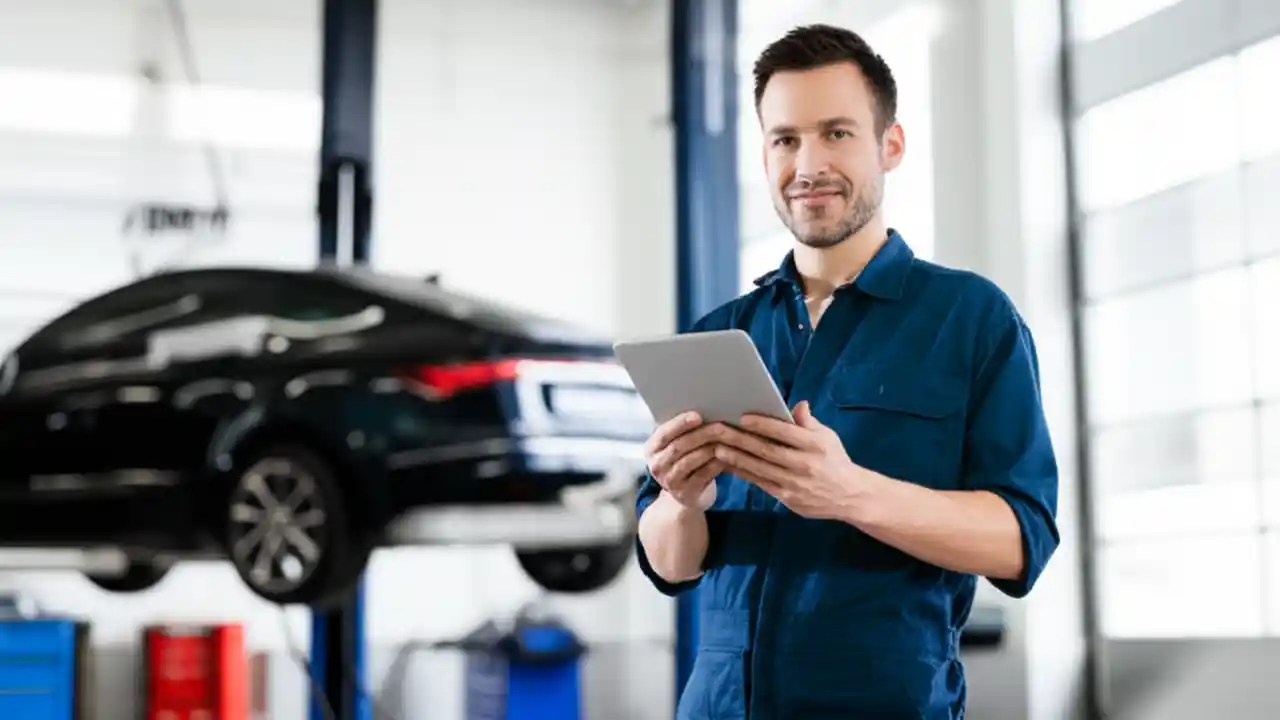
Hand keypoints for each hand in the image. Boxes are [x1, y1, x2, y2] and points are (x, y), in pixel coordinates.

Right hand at [643, 411, 725, 509]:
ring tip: (728, 436)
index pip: (664, 433)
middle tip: (720, 425)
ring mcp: (670, 482)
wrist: (686, 494)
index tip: (698, 415)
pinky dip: (718, 462)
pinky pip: (704, 473)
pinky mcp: (687, 493)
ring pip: (692, 459)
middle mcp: (656, 466)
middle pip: (679, 446)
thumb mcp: (676, 444)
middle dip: (701, 434)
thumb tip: (704, 406)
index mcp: (651, 448)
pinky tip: (729, 453)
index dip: (680, 424)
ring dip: (711, 446)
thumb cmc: (684, 459)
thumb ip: (682, 429)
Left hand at [713, 401, 870, 520]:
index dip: (763, 424)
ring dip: (737, 458)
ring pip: (760, 468)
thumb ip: (808, 422)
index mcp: (815, 445)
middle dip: (741, 440)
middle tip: (720, 430)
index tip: (743, 417)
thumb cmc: (835, 460)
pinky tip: (730, 465)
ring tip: (718, 447)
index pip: (785, 432)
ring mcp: (795, 483)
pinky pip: (761, 483)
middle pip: (767, 450)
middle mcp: (805, 464)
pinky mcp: (788, 498)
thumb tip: (798, 405)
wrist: (850, 496)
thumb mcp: (827, 437)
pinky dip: (744, 473)